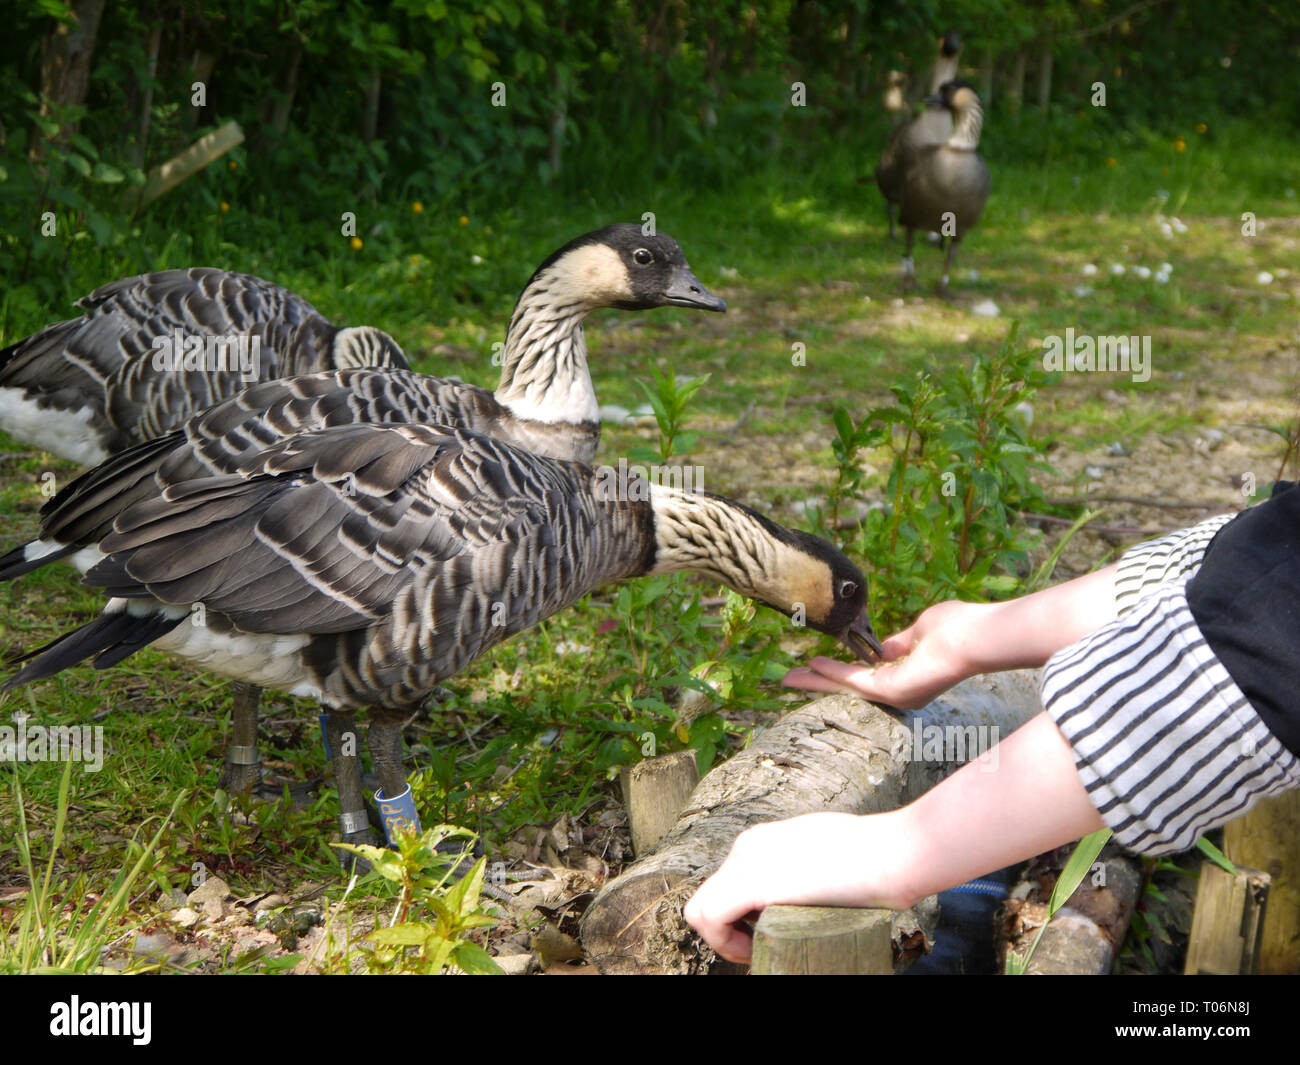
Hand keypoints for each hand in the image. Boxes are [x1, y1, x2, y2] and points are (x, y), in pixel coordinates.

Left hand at [683, 813, 911, 964]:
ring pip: (699, 908)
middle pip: (710, 896)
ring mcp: (747, 862)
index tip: (762, 936)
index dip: (738, 917)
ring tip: (754, 953)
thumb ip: (807, 871)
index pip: (728, 883)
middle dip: (728, 929)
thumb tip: (815, 893)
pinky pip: (707, 916)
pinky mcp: (752, 883)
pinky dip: (722, 942)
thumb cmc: (878, 858)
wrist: (894, 852)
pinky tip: (752, 953)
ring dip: (721, 939)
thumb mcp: (829, 857)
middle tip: (757, 949)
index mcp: (764, 840)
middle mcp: (747, 846)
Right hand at [786, 600, 985, 708]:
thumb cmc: (959, 629)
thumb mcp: (919, 632)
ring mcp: (898, 694)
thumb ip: (898, 643)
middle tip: (790, 681)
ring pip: (847, 687)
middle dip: (820, 683)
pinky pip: (856, 681)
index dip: (841, 671)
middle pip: (850, 687)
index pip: (867, 676)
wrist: (977, 636)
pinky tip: (814, 665)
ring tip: (789, 678)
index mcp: (909, 677)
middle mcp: (902, 692)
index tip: (818, 666)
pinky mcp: (894, 690)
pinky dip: (833, 673)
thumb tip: (881, 648)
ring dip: (818, 681)